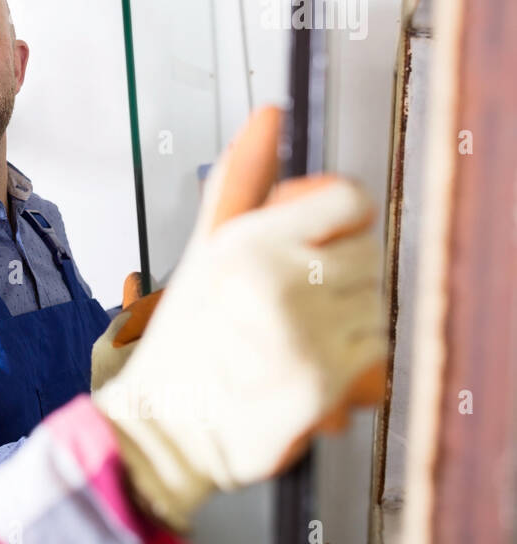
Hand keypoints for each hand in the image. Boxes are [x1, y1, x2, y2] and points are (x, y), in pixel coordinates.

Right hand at [92, 107, 387, 531]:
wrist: (165, 427)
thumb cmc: (181, 343)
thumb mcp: (204, 250)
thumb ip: (243, 180)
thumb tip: (268, 116)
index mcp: (248, 242)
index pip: (348, 200)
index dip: (338, 218)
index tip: (314, 239)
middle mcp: (279, 283)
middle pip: (369, 253)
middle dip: (338, 275)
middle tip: (295, 300)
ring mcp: (306, 336)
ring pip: (378, 306)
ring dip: (348, 322)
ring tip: (298, 336)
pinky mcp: (326, 385)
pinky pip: (378, 357)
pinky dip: (354, 365)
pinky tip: (310, 366)